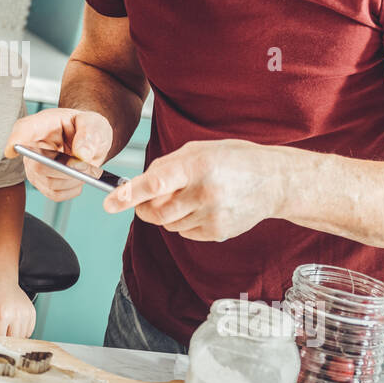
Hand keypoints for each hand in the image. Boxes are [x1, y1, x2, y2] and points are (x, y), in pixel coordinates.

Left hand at [0, 271, 35, 337]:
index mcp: (2, 314)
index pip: (0, 338)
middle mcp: (17, 314)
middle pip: (12, 339)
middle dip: (3, 338)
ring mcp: (26, 313)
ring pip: (22, 336)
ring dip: (13, 335)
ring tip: (5, 326)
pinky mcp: (31, 312)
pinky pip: (29, 330)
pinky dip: (21, 331)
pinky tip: (13, 324)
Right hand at [3, 107, 114, 201]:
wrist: (89, 140)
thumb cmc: (86, 127)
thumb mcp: (94, 122)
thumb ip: (90, 134)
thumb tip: (82, 155)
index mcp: (41, 124)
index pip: (21, 130)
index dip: (14, 140)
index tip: (12, 150)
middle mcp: (32, 147)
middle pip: (37, 165)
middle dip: (65, 169)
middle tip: (85, 164)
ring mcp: (34, 167)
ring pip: (48, 183)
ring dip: (72, 180)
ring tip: (85, 169)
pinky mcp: (42, 183)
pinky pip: (55, 194)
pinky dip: (72, 189)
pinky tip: (78, 177)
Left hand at [102, 139, 284, 241]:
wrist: (274, 181)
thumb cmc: (232, 160)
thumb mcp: (198, 150)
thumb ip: (166, 167)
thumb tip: (137, 186)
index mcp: (197, 166)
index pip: (155, 184)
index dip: (129, 195)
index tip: (109, 204)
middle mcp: (204, 193)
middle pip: (156, 212)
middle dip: (144, 208)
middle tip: (149, 199)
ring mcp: (213, 216)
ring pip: (168, 225)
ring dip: (167, 214)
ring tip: (189, 196)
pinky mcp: (219, 232)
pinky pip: (185, 233)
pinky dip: (184, 222)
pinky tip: (203, 208)